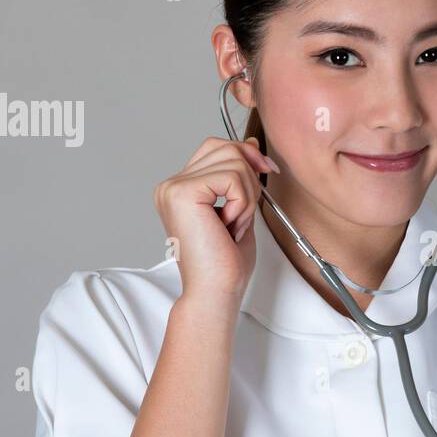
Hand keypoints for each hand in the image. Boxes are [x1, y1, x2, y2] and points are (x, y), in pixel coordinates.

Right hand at [154, 136, 279, 302]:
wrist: (215, 292)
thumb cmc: (226, 263)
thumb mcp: (240, 208)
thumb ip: (242, 176)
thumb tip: (252, 144)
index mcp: (180, 188)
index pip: (217, 147)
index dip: (246, 158)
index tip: (265, 174)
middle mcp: (171, 185)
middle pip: (226, 148)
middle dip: (249, 179)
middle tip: (243, 215)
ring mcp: (173, 187)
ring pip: (233, 160)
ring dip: (246, 196)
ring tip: (233, 224)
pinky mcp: (182, 192)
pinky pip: (232, 177)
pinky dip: (242, 203)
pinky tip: (229, 226)